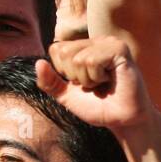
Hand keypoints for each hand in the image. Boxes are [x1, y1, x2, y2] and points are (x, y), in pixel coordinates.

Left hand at [36, 37, 153, 133]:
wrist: (122, 120)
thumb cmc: (97, 106)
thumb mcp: (65, 95)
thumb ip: (49, 82)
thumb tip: (38, 63)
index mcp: (84, 47)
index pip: (55, 49)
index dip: (63, 71)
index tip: (82, 82)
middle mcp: (96, 41)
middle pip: (63, 52)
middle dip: (74, 76)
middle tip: (94, 83)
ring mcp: (109, 43)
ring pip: (77, 58)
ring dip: (87, 79)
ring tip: (103, 83)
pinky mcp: (119, 49)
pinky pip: (91, 60)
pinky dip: (96, 76)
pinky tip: (110, 80)